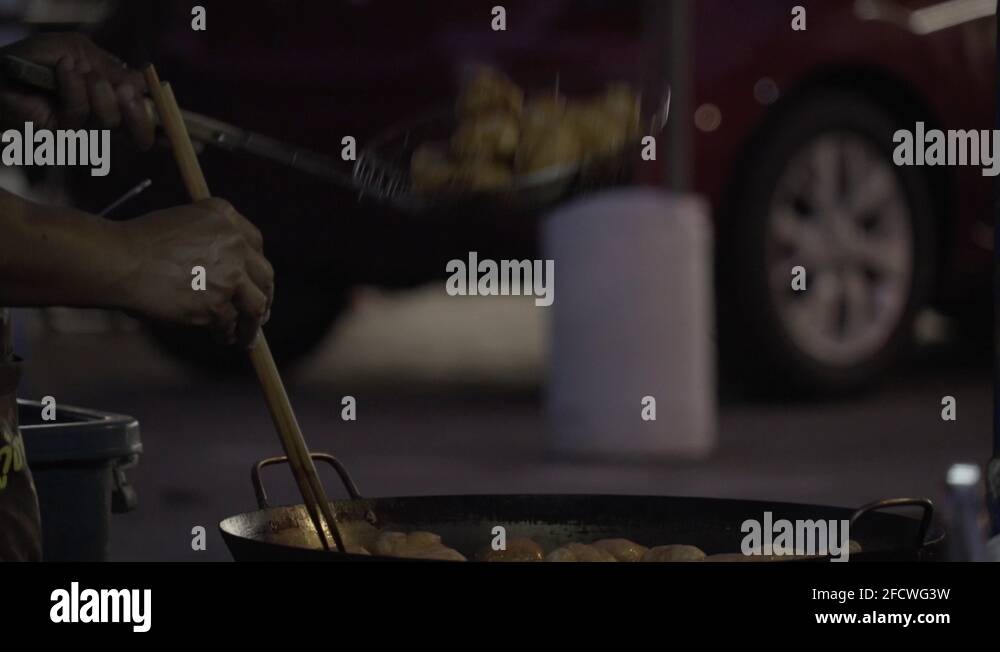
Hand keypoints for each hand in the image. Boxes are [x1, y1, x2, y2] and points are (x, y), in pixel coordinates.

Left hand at [0, 33, 154, 148]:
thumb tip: (143, 83)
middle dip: (137, 109)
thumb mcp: (79, 50)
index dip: (167, 126)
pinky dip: (72, 86)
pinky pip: (80, 113)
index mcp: (111, 99)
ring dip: (94, 88)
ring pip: (111, 119)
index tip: (194, 139)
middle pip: (139, 128)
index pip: (146, 117)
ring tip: (72, 70)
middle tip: (126, 93)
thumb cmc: (33, 59)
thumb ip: (112, 66)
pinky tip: (60, 71)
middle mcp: (101, 118)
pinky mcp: (63, 140)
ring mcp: (83, 132)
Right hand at [120, 199, 273, 347]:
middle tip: (261, 312)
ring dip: (252, 323)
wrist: (120, 261)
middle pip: (264, 274)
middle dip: (265, 295)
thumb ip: (207, 238)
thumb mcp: (181, 223)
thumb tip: (222, 267)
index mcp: (224, 215)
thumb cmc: (138, 243)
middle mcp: (235, 243)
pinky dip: (227, 334)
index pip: (255, 243)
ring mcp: (230, 275)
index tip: (257, 279)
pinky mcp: (218, 304)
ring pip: (255, 305)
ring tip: (248, 337)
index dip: (257, 266)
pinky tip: (222, 338)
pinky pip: (230, 323)